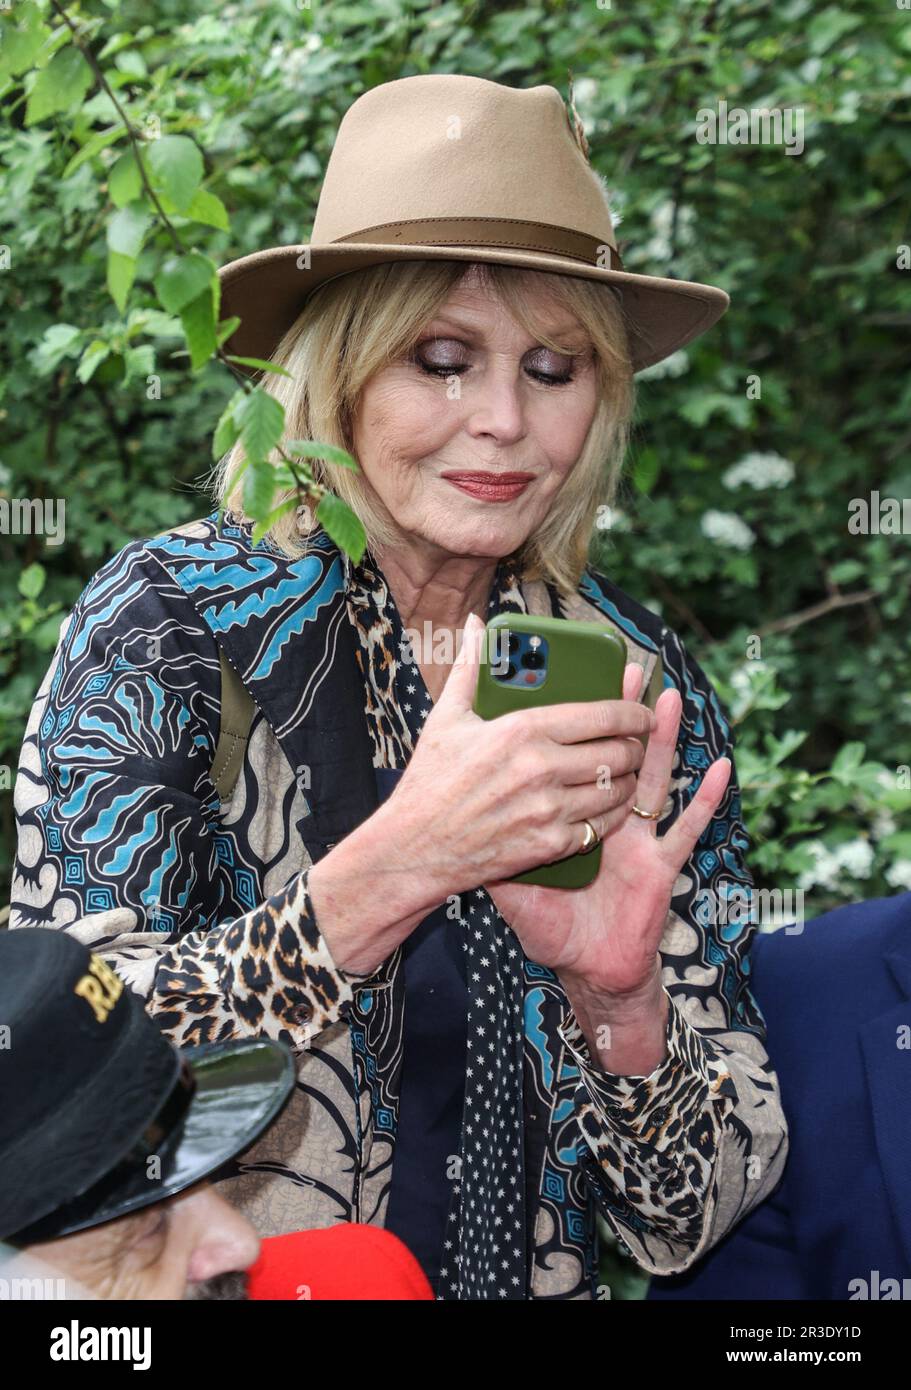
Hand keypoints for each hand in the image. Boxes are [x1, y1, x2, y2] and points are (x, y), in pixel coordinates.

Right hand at [369, 611, 655, 900]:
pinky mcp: (547, 844)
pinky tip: (610, 808)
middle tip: (635, 744)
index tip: (643, 712)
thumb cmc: (428, 781)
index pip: (600, 715)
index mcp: (521, 729)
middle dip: (636, 747)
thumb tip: (476, 625)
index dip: (632, 711)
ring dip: (628, 781)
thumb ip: (470, 666)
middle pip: (616, 753)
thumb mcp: (447, 717)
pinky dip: (612, 816)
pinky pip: (599, 827)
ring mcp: (546, 809)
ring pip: (614, 791)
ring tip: (625, 774)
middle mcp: (540, 768)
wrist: (413, 847)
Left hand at [483, 664, 731, 999]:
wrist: (586, 970)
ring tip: (669, 698)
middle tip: (627, 669)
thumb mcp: (512, 882)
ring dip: (664, 739)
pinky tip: (723, 770)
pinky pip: (687, 829)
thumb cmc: (551, 926)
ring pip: (654, 777)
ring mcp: (638, 839)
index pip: (575, 756)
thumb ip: (493, 845)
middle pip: (617, 755)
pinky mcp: (661, 865)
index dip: (580, 721)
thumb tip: (462, 811)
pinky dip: (706, 801)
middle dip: (623, 714)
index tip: (579, 679)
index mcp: (569, 813)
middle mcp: (607, 818)